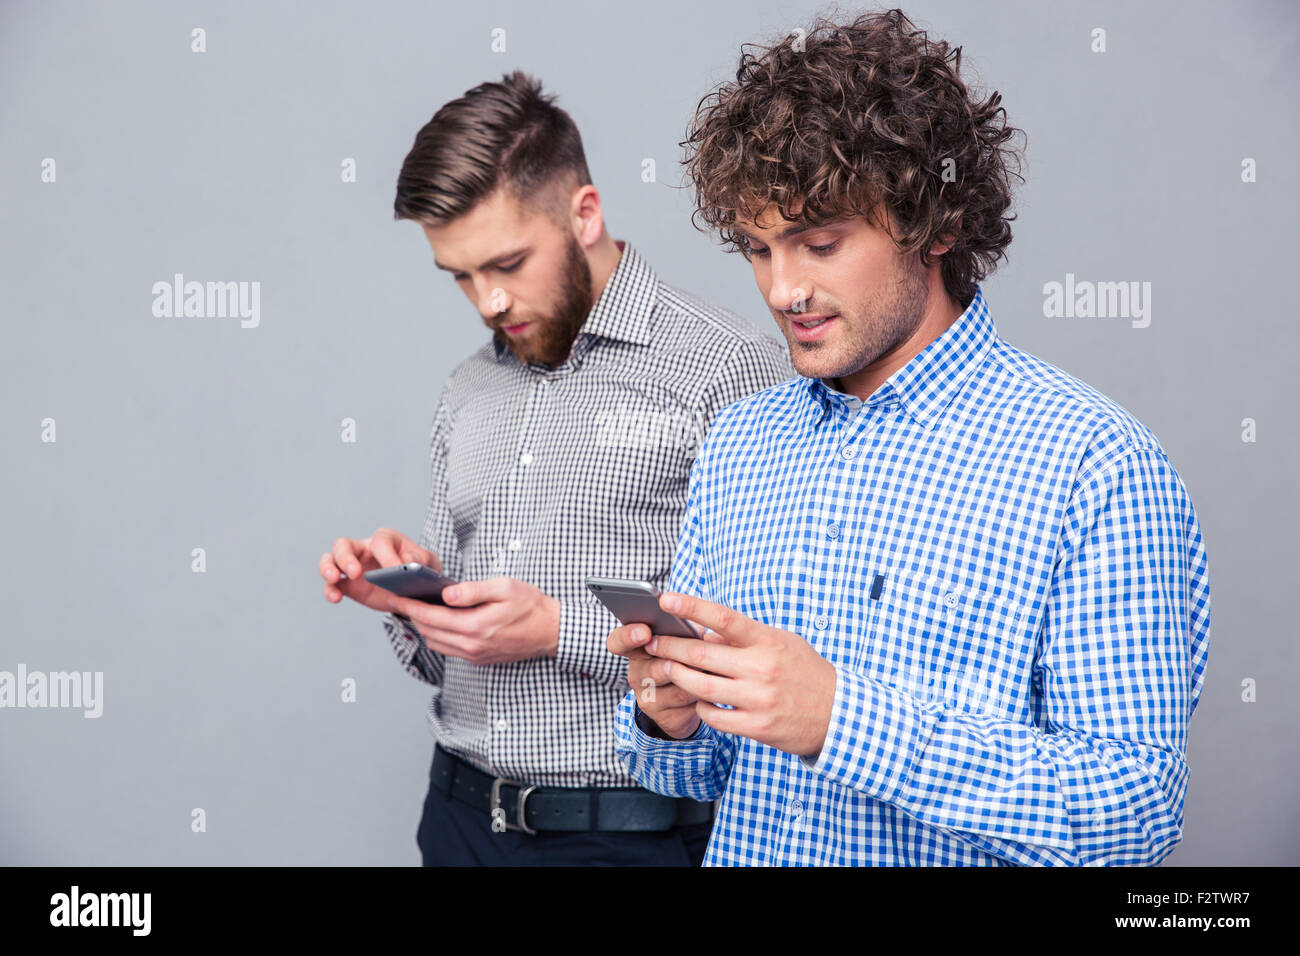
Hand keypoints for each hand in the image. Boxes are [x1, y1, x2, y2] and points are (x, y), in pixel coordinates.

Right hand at [320, 527, 439, 612]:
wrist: (416, 590)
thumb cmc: (421, 569)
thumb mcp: (429, 562)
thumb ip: (422, 558)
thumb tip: (407, 559)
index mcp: (386, 539)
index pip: (380, 541)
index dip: (387, 555)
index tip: (396, 571)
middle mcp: (364, 548)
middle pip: (344, 544)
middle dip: (346, 557)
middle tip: (356, 572)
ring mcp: (352, 565)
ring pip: (330, 559)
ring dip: (328, 568)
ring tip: (334, 579)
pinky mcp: (348, 584)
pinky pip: (331, 584)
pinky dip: (330, 590)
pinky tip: (336, 598)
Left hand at [388, 577, 560, 665]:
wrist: (551, 630)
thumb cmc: (531, 605)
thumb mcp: (504, 588)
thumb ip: (472, 590)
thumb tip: (445, 593)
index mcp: (475, 626)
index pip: (431, 617)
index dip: (410, 606)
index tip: (396, 596)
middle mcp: (472, 645)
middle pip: (428, 632)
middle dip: (412, 616)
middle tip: (401, 599)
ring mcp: (475, 655)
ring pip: (436, 643)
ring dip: (424, 627)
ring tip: (417, 609)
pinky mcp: (479, 659)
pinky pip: (449, 649)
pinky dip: (438, 636)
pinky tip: (439, 622)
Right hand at [606, 620, 731, 739]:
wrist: (685, 701)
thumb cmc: (683, 659)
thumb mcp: (680, 642)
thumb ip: (683, 632)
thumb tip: (697, 631)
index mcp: (635, 649)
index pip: (618, 642)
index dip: (628, 637)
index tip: (644, 632)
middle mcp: (636, 674)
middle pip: (652, 668)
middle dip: (677, 662)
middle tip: (694, 654)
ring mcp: (647, 698)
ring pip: (676, 687)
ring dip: (697, 678)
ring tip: (714, 669)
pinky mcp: (664, 718)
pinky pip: (688, 704)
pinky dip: (704, 694)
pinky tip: (715, 688)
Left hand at [641, 592, 837, 757]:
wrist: (839, 713)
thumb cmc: (806, 672)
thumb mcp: (782, 643)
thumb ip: (746, 637)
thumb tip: (707, 633)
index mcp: (767, 641)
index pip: (723, 618)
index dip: (691, 606)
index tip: (665, 599)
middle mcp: (761, 667)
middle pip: (702, 654)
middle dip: (670, 646)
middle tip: (652, 642)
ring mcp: (758, 698)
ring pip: (700, 686)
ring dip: (678, 675)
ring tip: (666, 668)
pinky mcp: (757, 726)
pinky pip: (713, 716)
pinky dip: (700, 706)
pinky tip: (698, 700)